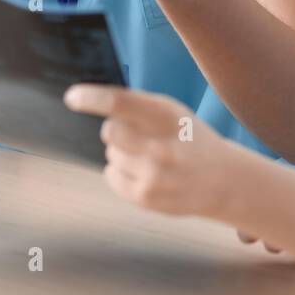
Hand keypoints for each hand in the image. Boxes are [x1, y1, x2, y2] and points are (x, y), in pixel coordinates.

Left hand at [63, 82, 239, 216]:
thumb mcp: (172, 113)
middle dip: (116, 130)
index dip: (93, 99)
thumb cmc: (188, 137)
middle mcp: (162, 147)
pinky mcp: (145, 197)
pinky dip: (121, 171)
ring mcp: (153, 175)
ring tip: (150, 157)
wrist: (222, 180)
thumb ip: (137, 108)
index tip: (72, 97)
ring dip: (122, 152)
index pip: (122, 103)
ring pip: (110, 154)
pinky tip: (146, 173)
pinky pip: (110, 175)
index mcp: (169, 116)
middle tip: (138, 135)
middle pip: (109, 130)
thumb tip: (88, 100)